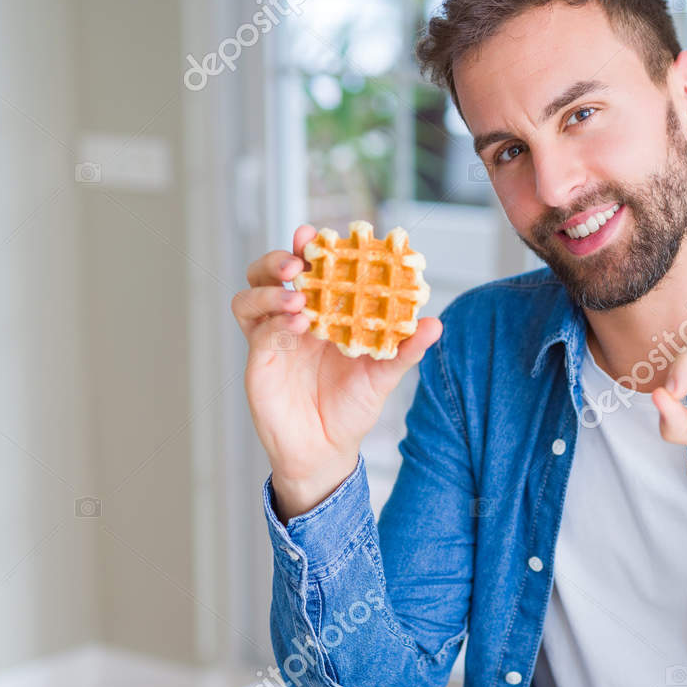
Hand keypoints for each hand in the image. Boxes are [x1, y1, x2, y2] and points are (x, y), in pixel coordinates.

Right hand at [232, 224, 441, 518]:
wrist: (326, 451)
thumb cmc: (352, 408)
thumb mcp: (383, 377)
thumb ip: (405, 350)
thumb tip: (436, 324)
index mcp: (322, 313)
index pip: (311, 270)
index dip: (314, 249)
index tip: (324, 236)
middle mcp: (292, 318)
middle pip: (270, 271)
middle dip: (281, 257)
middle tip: (301, 259)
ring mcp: (271, 336)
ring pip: (251, 293)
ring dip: (270, 286)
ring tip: (297, 295)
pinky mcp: (258, 359)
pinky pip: (255, 329)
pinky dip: (272, 320)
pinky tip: (295, 325)